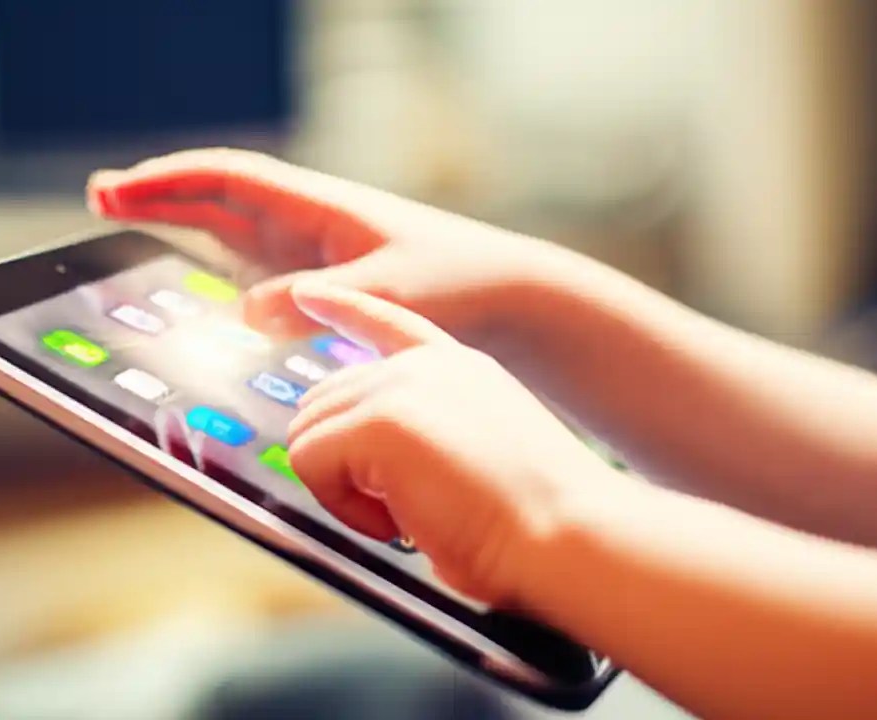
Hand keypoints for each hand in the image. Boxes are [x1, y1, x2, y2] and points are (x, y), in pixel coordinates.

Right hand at [87, 149, 571, 345]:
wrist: (510, 302)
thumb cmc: (461, 285)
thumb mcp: (388, 293)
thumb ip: (315, 303)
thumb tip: (246, 310)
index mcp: (321, 208)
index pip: (230, 181)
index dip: (171, 181)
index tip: (118, 190)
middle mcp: (311, 225)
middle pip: (219, 200)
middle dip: (160, 196)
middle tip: (100, 198)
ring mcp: (316, 256)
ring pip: (234, 236)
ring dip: (183, 230)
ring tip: (128, 226)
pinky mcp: (328, 290)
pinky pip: (260, 278)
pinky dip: (222, 278)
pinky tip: (201, 294)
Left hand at [285, 280, 612, 606]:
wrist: (568, 535)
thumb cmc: (539, 524)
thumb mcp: (482, 457)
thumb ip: (430, 439)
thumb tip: (381, 468)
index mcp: (459, 368)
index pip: (387, 322)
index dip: (344, 309)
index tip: (308, 293)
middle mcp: (425, 366)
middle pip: (326, 400)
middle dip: (343, 465)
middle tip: (404, 510)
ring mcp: (399, 387)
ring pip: (310, 433)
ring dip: (342, 489)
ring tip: (408, 518)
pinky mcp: (378, 421)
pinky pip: (310, 465)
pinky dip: (342, 507)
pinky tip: (400, 523)